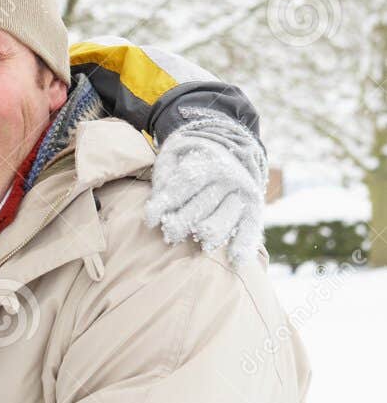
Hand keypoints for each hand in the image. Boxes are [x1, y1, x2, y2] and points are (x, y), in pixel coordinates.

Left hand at [146, 110, 267, 265]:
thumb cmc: (193, 155)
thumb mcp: (175, 153)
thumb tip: (155, 207)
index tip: (150, 220)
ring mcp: (241, 195)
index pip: (185, 184)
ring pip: (222, 222)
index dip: (165, 204)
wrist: (232, 143)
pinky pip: (250, 229)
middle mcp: (227, 178)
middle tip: (170, 232)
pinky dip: (243, 246)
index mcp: (208, 160)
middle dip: (180, 224)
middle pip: (201, 208)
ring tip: (198, 242)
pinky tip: (235, 259)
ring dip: (206, 236)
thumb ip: (165, 176)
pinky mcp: (252, 210)